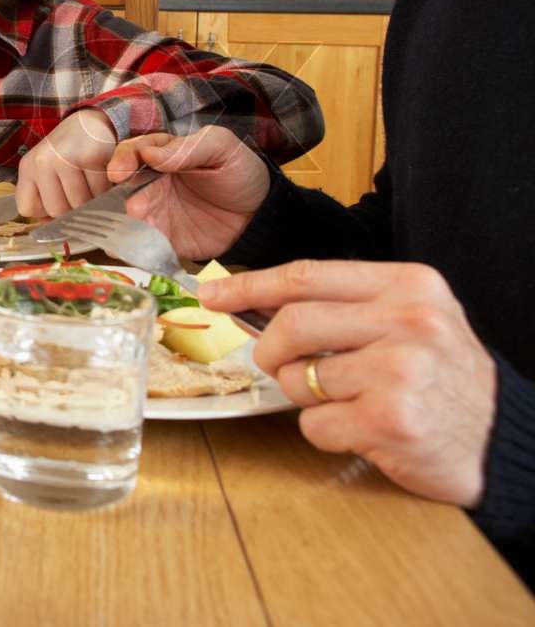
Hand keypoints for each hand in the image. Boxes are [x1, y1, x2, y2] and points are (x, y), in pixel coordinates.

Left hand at [16, 109, 116, 217]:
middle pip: (57, 211)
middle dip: (71, 210)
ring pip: (79, 205)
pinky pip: (99, 192)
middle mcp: (42, 162)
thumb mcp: (45, 171)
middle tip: (80, 195)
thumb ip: (43, 198)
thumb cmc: (67, 154)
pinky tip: (102, 179)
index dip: (44, 212)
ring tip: (92, 188)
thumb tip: (51, 230)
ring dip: (91, 203)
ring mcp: (66, 159)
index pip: (27, 209)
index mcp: (27, 167)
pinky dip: (105, 192)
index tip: (57, 202)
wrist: (90, 123)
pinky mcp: (91, 157)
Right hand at [104, 126, 269, 259]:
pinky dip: (137, 245)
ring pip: (129, 216)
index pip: (134, 153)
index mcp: (163, 155)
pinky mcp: (164, 238)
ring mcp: (156, 212)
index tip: (119, 172)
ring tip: (137, 226)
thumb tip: (150, 154)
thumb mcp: (221, 147)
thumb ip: (188, 148)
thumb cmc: (240, 173)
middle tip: (133, 205)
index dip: (123, 160)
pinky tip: (137, 247)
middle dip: (122, 195)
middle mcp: (152, 183)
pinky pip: (145, 242)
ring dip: (127, 222)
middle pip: (125, 187)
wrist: (261, 214)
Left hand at [201, 260, 496, 507]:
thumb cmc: (444, 380)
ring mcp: (399, 372)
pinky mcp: (389, 421)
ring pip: (298, 378)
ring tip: (348, 401)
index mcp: (409, 286)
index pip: (308, 276)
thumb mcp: (414, 320)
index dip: (251, 285)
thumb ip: (346, 305)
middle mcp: (408, 322)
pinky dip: (325, 432)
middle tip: (282, 366)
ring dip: (306, 397)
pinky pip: (314, 424)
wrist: (503, 441)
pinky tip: (363, 430)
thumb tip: (256, 301)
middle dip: (272, 350)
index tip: (214, 294)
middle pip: (292, 323)